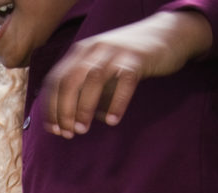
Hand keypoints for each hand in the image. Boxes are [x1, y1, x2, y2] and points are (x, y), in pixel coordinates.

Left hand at [42, 10, 211, 137]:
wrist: (166, 34)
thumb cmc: (129, 59)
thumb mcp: (102, 67)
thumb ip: (86, 88)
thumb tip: (70, 121)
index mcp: (81, 51)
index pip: (56, 80)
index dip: (50, 106)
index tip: (53, 129)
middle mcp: (94, 49)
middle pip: (70, 80)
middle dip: (64, 110)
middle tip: (67, 133)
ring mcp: (116, 52)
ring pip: (93, 80)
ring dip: (84, 107)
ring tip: (82, 130)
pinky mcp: (138, 58)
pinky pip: (124, 82)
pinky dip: (116, 102)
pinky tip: (112, 121)